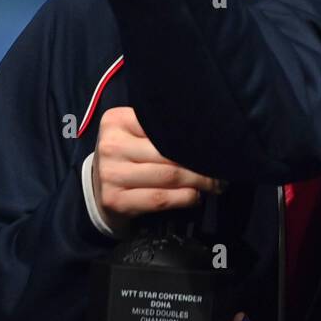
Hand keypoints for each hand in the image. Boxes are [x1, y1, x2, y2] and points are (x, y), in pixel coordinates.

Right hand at [92, 105, 224, 231]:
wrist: (97, 189)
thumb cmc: (126, 155)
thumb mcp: (134, 133)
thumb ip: (160, 127)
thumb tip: (208, 132)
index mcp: (116, 120)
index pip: (162, 124)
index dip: (194, 134)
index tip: (216, 141)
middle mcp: (111, 145)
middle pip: (169, 152)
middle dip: (202, 162)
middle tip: (223, 166)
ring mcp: (111, 174)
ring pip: (168, 176)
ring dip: (199, 182)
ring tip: (216, 183)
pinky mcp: (115, 200)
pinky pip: (160, 199)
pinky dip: (185, 198)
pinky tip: (196, 196)